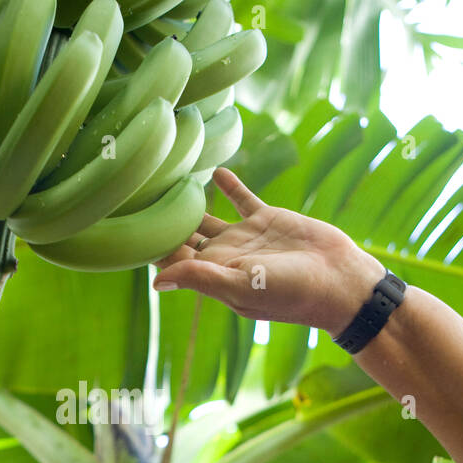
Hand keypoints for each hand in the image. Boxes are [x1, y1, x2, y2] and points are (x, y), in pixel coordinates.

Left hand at [152, 168, 383, 331]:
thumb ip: (200, 278)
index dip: (149, 244)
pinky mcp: (267, 220)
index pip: (172, 258)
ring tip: (165, 180)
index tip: (123, 224)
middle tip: (134, 195)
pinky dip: (229, 186)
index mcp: (214, 274)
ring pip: (207, 216)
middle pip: (183, 236)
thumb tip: (155, 282)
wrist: (339, 280)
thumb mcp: (242, 286)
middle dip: (161, 220)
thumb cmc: (291, 292)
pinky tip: (215, 169)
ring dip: (188, 201)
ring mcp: (245, 237)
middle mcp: (225, 256)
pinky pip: (242, 199)